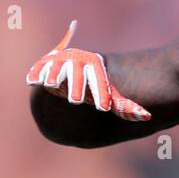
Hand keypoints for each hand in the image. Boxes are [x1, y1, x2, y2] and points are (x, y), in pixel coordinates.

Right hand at [25, 20, 150, 120]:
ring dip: (53, 76)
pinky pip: (39, 68)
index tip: (103, 108)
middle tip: (76, 100)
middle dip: (76, 86)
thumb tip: (145, 117)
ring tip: (52, 84)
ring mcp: (59, 62)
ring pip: (56, 69)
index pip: (99, 81)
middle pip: (76, 74)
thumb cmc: (94, 84)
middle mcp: (76, 60)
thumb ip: (124, 106)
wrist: (72, 63)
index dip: (101, 94)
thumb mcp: (108, 93)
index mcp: (94, 65)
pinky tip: (32, 80)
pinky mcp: (43, 65)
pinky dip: (35, 73)